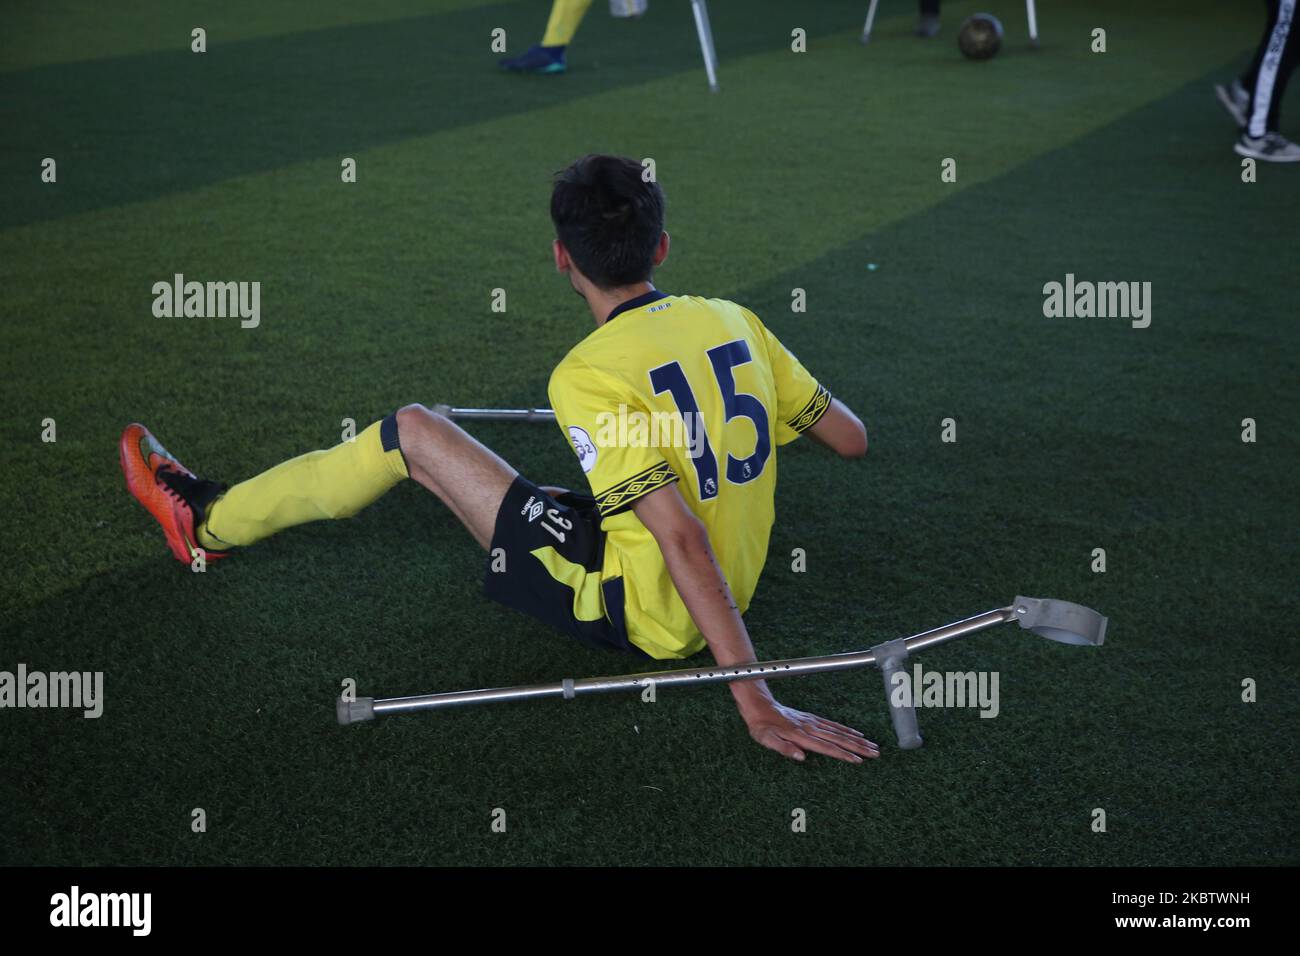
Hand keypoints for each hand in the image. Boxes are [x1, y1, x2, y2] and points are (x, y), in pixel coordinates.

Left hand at [743, 699, 879, 763]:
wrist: (759, 706)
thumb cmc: (761, 726)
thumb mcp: (765, 739)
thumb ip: (783, 748)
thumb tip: (800, 757)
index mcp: (800, 735)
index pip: (826, 747)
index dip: (843, 754)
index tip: (858, 760)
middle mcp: (810, 728)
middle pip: (838, 738)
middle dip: (858, 747)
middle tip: (875, 753)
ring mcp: (812, 722)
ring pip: (839, 731)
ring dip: (857, 739)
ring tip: (872, 745)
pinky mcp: (811, 719)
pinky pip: (833, 725)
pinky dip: (846, 729)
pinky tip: (856, 733)